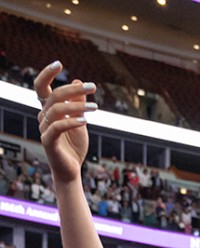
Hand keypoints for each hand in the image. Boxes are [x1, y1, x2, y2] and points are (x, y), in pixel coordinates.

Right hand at [34, 61, 96, 185]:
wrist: (72, 170)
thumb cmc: (74, 145)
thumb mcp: (80, 120)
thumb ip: (78, 103)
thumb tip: (79, 81)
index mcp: (49, 110)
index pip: (41, 87)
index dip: (46, 73)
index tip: (59, 63)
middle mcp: (43, 117)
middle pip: (54, 95)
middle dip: (74, 89)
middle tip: (93, 87)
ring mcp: (44, 129)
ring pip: (57, 110)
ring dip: (78, 106)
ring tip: (96, 108)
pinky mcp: (48, 142)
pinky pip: (57, 127)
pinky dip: (71, 122)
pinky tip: (85, 121)